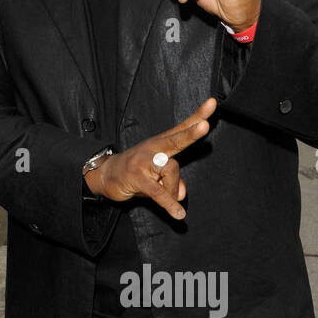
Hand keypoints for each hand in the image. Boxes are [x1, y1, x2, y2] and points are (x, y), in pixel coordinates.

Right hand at [84, 98, 216, 220]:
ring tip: (168, 200)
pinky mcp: (137, 177)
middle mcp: (154, 148)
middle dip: (191, 134)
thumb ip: (174, 181)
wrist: (105, 175)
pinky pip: (158, 192)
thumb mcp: (158, 176)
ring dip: (172, 189)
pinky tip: (178, 213)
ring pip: (171, 171)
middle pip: (176, 139)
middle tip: (205, 126)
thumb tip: (181, 194)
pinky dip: (169, 203)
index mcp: (161, 144)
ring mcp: (144, 161)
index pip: (182, 128)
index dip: (197, 116)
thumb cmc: (135, 173)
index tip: (212, 104)